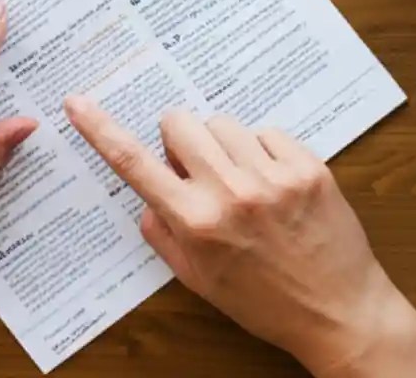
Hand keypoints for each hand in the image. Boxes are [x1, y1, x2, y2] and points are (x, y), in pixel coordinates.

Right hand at [63, 99, 415, 376]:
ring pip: (223, 123)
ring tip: (242, 180)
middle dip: (179, 138)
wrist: (338, 312)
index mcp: (196, 222)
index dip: (100, 129)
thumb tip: (147, 195)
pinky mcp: (309, 168)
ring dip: (223, 145)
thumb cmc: (264, 302)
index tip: (77, 103)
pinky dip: (263, 151)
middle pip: (181, 123)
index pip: (134, 164)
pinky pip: (267, 132)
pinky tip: (273, 182)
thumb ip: (162, 233)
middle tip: (194, 165)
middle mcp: (231, 194)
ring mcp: (273, 177)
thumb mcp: (197, 279)